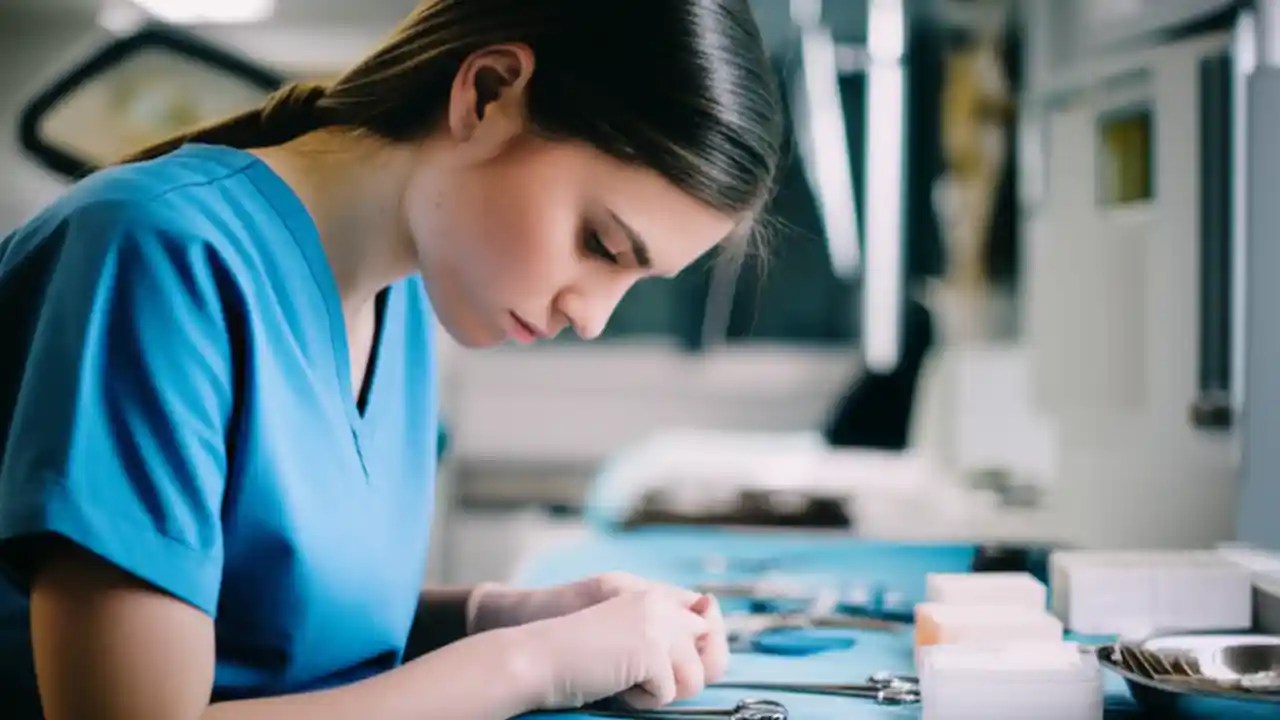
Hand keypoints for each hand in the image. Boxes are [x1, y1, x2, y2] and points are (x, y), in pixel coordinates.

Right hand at [511, 589, 712, 709]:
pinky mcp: (652, 651)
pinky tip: (615, 684)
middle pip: (712, 645)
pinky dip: (641, 699)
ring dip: (663, 689)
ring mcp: (658, 626)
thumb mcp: (624, 632)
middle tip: (649, 678)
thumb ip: (662, 630)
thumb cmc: (572, 653)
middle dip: (688, 672)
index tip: (687, 659)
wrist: (537, 658)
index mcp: (651, 596)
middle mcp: (659, 605)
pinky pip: (667, 693)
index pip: (705, 617)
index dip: (706, 643)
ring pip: (695, 676)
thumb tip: (707, 636)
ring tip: (627, 679)